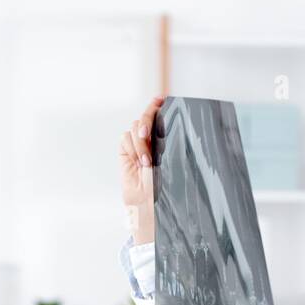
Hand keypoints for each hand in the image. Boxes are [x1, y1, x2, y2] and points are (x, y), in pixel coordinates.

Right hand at [118, 95, 163, 244]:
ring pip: (135, 127)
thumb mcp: (172, 164)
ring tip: (147, 162)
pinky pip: (125, 138)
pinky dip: (133, 147)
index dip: (157, 106)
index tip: (162, 98)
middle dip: (148, 120)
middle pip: (145, 118)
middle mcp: (150, 140)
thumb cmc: (166, 189)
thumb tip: (179, 127)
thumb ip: (169, 145)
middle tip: (148, 134)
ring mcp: (136, 145)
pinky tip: (140, 161)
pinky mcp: (125, 152)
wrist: (149, 205)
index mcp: (164, 141)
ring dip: (141, 141)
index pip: (159, 117)